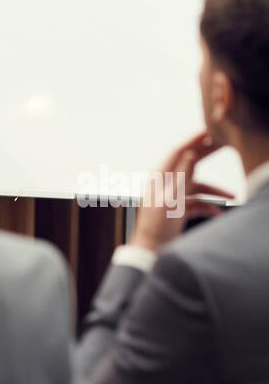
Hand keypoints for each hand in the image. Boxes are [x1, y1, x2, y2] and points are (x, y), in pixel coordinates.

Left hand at [131, 131, 231, 253]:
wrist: (150, 251)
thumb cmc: (158, 226)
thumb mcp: (172, 200)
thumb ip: (183, 177)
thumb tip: (190, 154)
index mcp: (159, 178)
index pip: (177, 153)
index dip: (192, 141)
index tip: (207, 132)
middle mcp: (166, 184)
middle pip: (189, 165)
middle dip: (206, 157)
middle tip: (223, 145)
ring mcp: (172, 196)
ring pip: (197, 187)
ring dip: (214, 191)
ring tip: (232, 196)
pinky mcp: (178, 209)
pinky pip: (197, 202)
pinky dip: (208, 206)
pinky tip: (218, 213)